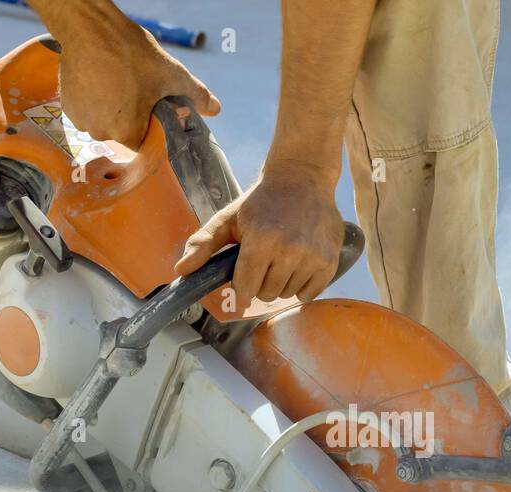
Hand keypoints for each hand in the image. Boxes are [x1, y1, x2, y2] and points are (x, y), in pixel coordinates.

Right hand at [58, 23, 218, 148]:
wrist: (90, 28)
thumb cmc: (132, 53)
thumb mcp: (171, 74)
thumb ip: (196, 95)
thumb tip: (216, 109)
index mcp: (127, 133)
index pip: (143, 143)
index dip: (150, 126)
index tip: (151, 107)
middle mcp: (101, 133)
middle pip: (123, 133)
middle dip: (131, 116)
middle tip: (135, 90)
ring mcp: (80, 121)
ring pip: (103, 122)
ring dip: (111, 109)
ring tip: (117, 83)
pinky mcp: (67, 107)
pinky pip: (86, 112)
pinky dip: (93, 102)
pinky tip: (100, 82)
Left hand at [175, 161, 343, 313]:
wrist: (302, 178)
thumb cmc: (261, 201)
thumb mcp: (228, 218)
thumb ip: (202, 244)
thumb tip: (181, 271)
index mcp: (261, 239)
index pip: (245, 288)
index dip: (241, 284)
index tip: (244, 273)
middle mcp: (289, 250)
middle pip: (266, 294)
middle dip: (260, 282)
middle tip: (264, 259)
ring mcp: (312, 257)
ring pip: (287, 294)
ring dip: (281, 283)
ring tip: (282, 258)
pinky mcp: (329, 262)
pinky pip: (308, 294)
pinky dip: (301, 286)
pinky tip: (298, 264)